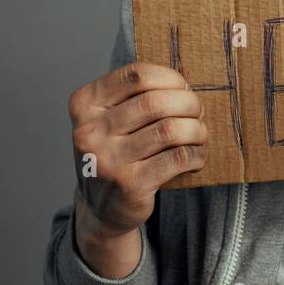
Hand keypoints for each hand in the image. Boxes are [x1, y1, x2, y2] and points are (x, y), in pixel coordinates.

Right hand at [67, 63, 205, 275]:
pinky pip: (178, 158)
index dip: (170, 78)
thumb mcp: (108, 119)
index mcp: (85, 105)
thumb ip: (135, 97)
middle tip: (197, 112)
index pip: (136, 75)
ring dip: (196, 129)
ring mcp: (108, 160)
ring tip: (198, 134)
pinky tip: (195, 157)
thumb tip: (184, 85)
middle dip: (188, 103)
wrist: (100, 209)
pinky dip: (196, 154)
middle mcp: (90, 132)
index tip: (183, 88)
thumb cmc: (114, 153)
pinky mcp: (130, 185)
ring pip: (170, 130)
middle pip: (155, 102)